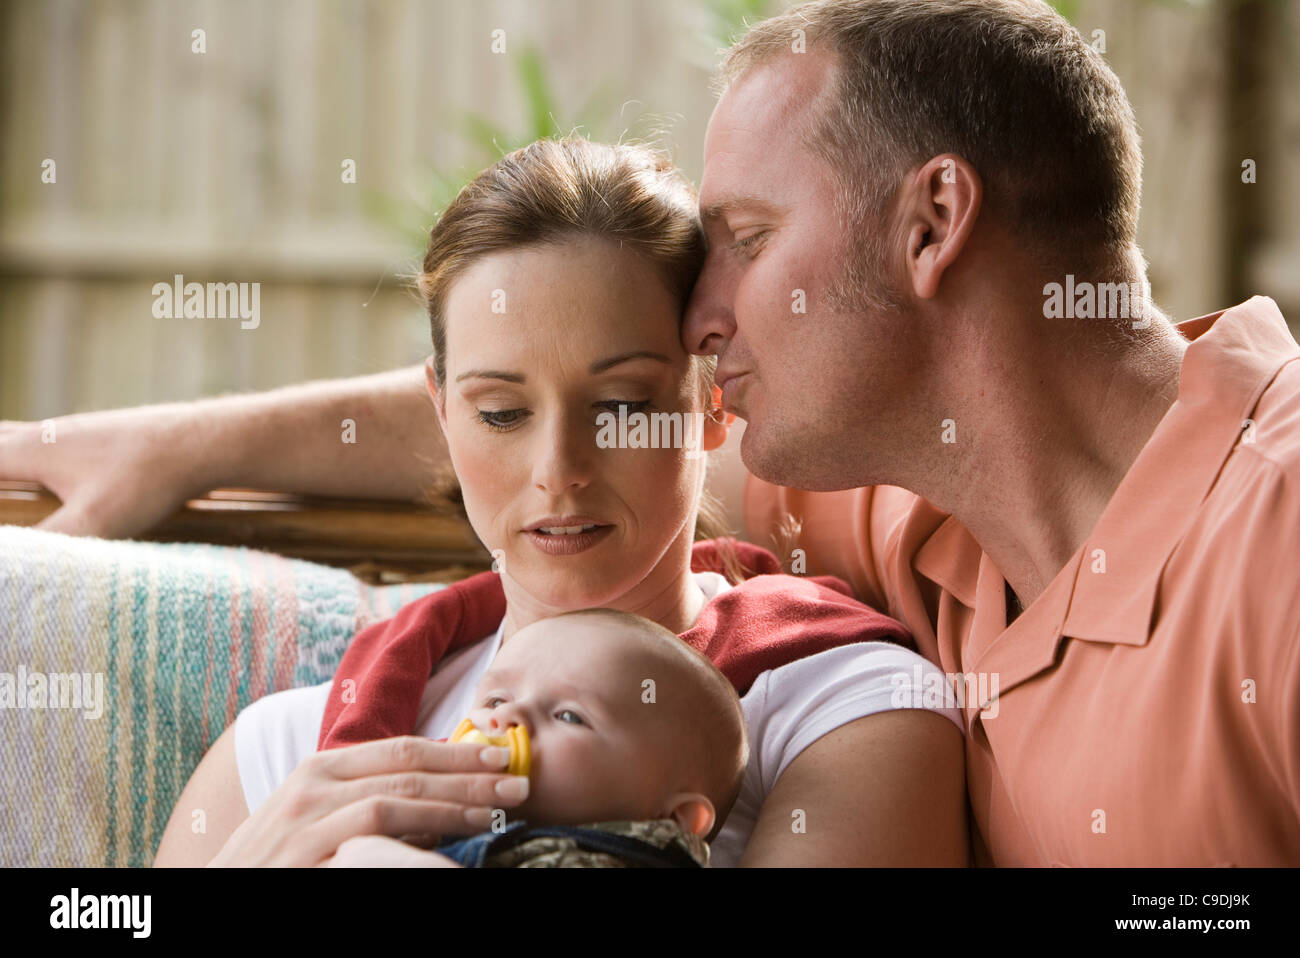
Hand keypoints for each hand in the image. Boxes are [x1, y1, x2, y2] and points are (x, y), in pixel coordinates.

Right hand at [0, 404, 210, 537]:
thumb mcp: (93, 522)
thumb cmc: (147, 478)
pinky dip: (29, 455)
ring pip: (17, 440)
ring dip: (4, 457)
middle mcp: (44, 434)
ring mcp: (74, 432)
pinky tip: (49, 476)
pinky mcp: (100, 438)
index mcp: (28, 451)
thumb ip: (45, 545)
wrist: (202, 441)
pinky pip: (46, 444)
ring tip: (10, 483)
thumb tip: (14, 569)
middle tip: (1, 501)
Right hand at [207, 736, 527, 866]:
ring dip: (454, 805)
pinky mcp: (305, 861)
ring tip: (497, 811)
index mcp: (318, 771)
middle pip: (407, 770)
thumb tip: (436, 803)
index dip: (456, 753)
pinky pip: (370, 845)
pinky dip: (414, 840)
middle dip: (469, 774)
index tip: (500, 757)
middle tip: (517, 782)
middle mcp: (311, 789)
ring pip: (395, 802)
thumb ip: (362, 802)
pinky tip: (447, 847)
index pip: (401, 750)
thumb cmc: (270, 867)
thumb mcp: (312, 821)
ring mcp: (305, 825)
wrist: (211, 898)